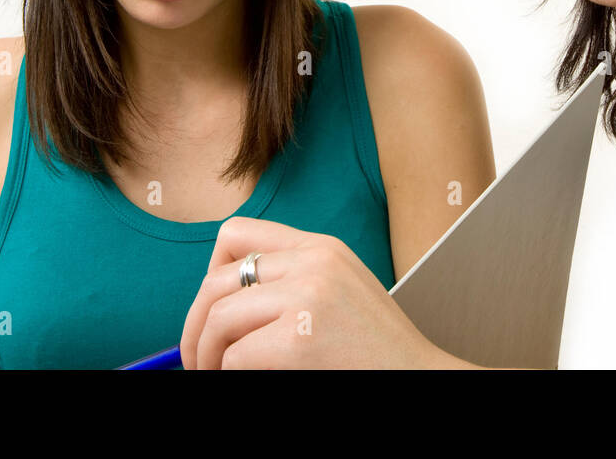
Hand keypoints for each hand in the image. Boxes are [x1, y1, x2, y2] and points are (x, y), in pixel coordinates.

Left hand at [180, 217, 457, 368]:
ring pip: (218, 319)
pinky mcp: (299, 339)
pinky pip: (234, 357)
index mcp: (322, 247)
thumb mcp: (339, 292)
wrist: (420, 378)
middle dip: (195, 325)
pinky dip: (230, 375)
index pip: (236, 234)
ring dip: (207, 355)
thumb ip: (291, 281)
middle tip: (197, 359)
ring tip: (216, 374)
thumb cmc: (377, 351)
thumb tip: (215, 304)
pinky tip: (249, 381)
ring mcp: (308, 297)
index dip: (210, 276)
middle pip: (216, 280)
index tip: (211, 313)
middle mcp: (314, 262)